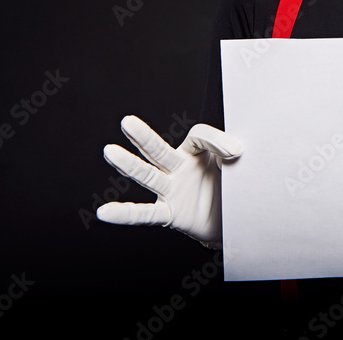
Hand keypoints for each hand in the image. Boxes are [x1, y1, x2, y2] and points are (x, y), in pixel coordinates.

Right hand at [97, 115, 243, 248]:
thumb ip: (230, 151)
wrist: (232, 220)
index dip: (215, 141)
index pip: (197, 137)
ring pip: (147, 176)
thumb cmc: (229, 186)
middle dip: (143, 136)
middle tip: (127, 121)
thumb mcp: (234, 164)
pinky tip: (105, 212)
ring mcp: (171, 190)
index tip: (236, 152)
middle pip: (158, 150)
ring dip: (129, 165)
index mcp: (194, 152)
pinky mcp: (170, 214)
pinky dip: (126, 214)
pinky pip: (146, 214)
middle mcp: (177, 168)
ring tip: (110, 152)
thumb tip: (235, 150)